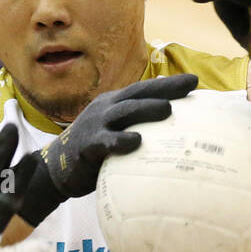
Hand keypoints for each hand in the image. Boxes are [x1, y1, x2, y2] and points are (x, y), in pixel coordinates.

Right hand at [16, 74, 198, 226]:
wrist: (56, 170)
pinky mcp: (86, 145)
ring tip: (167, 110)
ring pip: (124, 113)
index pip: (144, 90)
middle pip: (138, 94)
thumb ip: (136, 128)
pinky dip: (120, 141)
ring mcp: (95, 125)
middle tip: (190, 85)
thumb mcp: (115, 134)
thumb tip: (169, 129)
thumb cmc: (93, 154)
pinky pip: (105, 142)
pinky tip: (136, 142)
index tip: (194, 81)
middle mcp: (106, 109)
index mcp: (115, 105)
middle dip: (164, 89)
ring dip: (146, 110)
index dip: (168, 84)